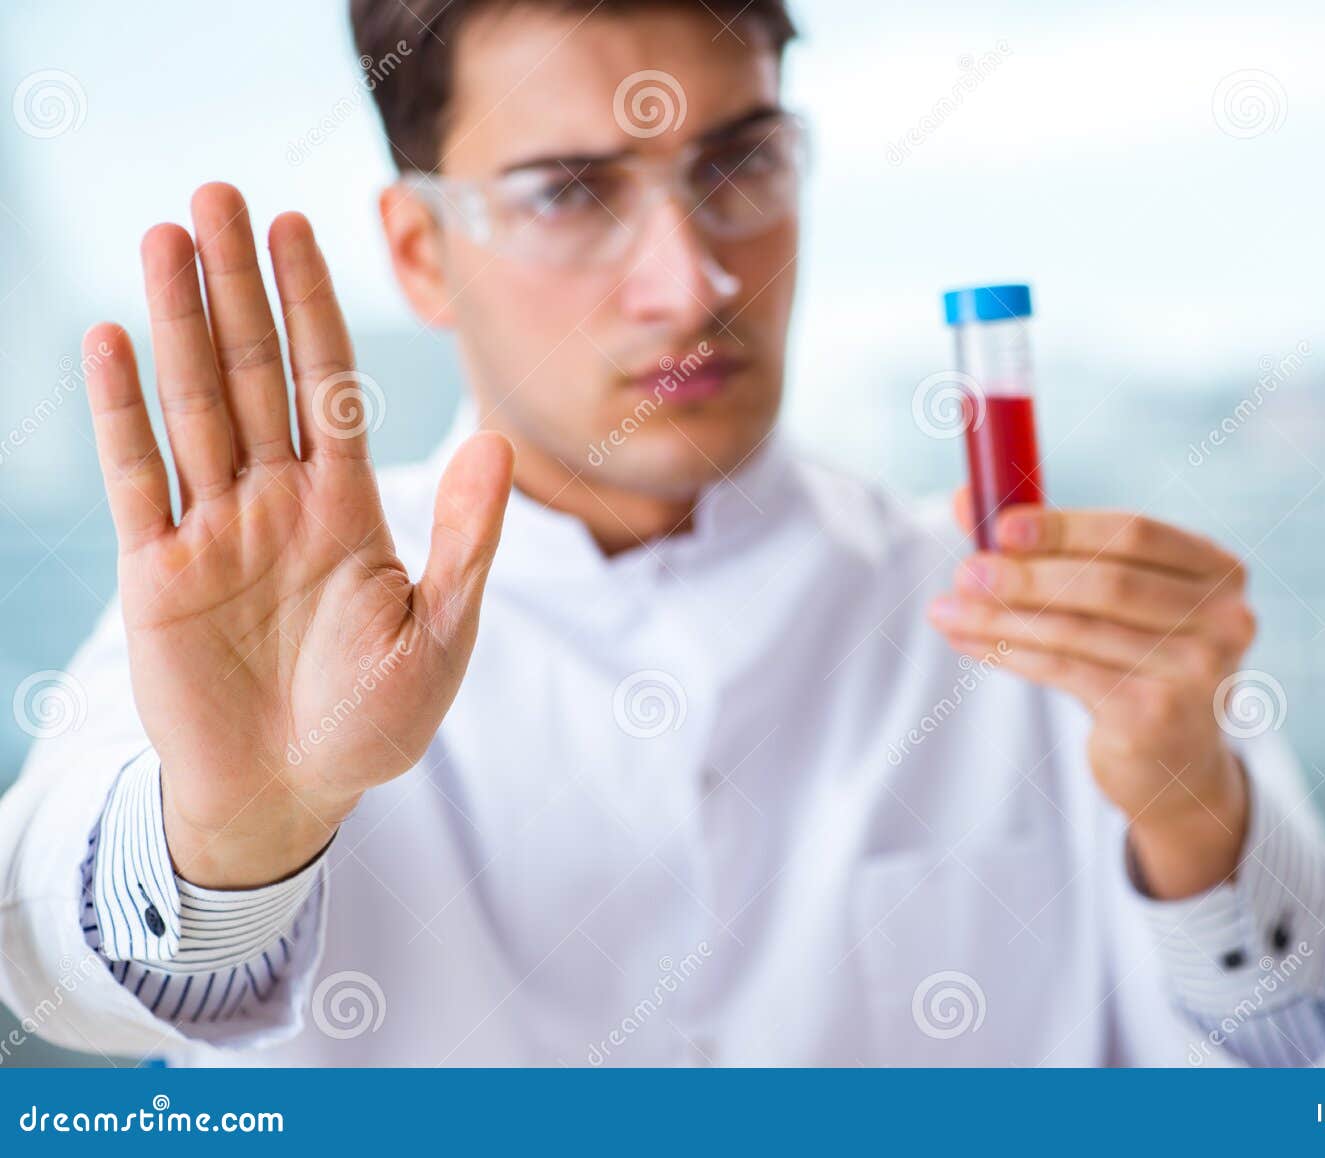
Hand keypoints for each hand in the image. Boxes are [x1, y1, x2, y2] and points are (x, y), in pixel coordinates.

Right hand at [84, 183, 513, 887]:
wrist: (293, 791)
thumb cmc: (374, 721)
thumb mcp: (442, 633)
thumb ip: (467, 539)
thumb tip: (498, 443)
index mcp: (347, 507)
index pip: (328, 383)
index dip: (314, 304)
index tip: (302, 225)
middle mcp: (277, 501)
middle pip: (254, 371)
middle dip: (237, 285)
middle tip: (218, 193)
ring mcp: (214, 529)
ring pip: (193, 404)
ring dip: (177, 322)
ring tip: (165, 235)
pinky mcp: (156, 570)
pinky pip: (137, 475)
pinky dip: (122, 412)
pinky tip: (110, 338)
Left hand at [927, 492, 1255, 898]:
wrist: (1177, 761)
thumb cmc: (1138, 658)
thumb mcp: (1115, 597)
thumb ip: (1052, 546)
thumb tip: (966, 502)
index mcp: (1220, 571)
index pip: (1135, 533)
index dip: (1064, 526)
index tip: (1001, 525)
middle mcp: (1224, 618)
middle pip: (1108, 582)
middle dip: (1026, 575)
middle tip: (965, 570)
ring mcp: (1197, 671)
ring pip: (1077, 630)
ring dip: (1001, 617)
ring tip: (947, 609)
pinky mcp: (1158, 716)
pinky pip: (1065, 671)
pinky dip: (1009, 653)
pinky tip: (968, 641)